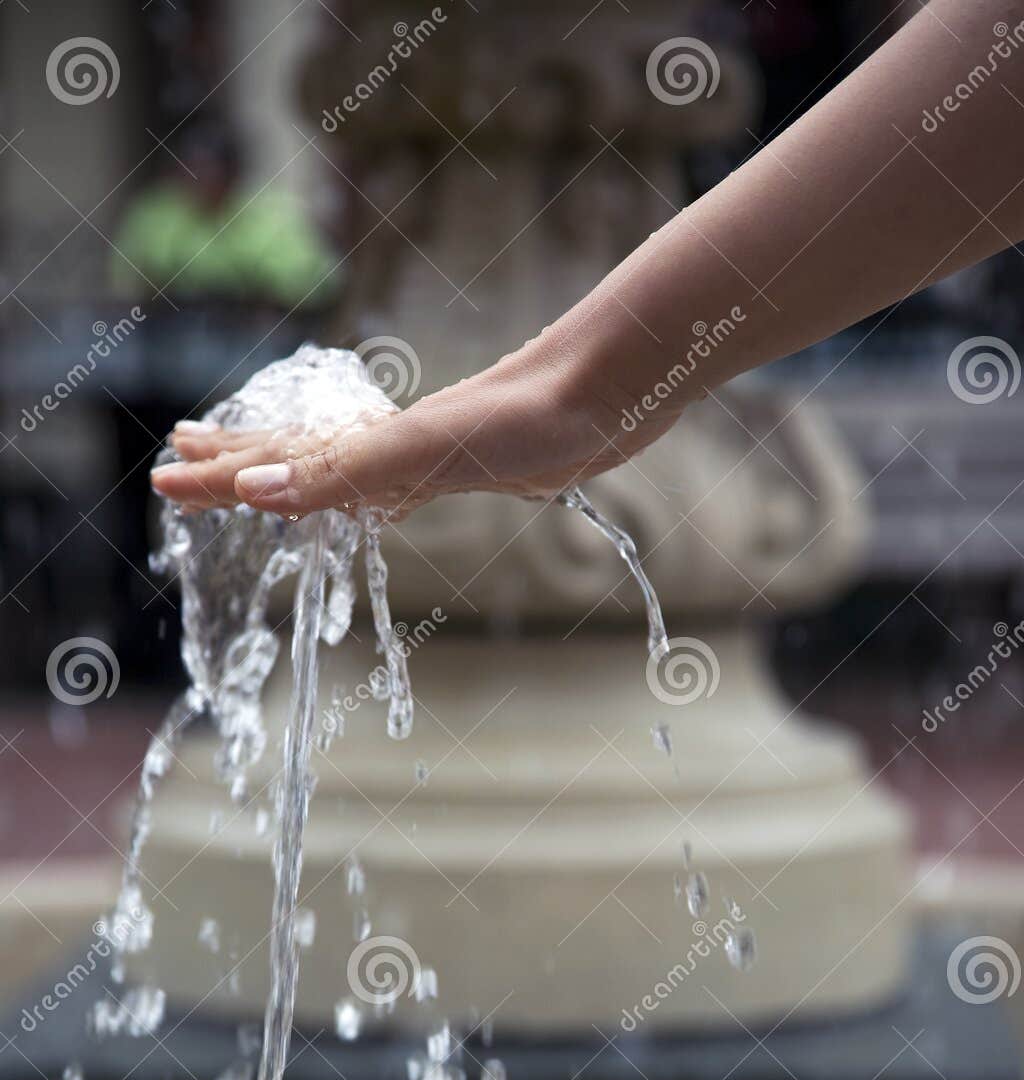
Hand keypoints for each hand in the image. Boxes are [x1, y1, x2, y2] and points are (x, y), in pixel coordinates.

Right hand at [149, 347, 674, 519]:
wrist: (608, 392)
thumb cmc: (524, 416)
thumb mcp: (424, 450)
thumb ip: (345, 472)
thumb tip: (262, 494)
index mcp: (369, 445)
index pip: (274, 463)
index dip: (221, 477)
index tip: (165, 478)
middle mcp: (390, 445)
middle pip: (296, 457)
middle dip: (237, 464)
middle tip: (183, 459)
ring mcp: (429, 454)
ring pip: (340, 466)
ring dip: (292, 472)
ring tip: (256, 473)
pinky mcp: (474, 466)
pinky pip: (395, 481)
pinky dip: (366, 488)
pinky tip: (374, 493)